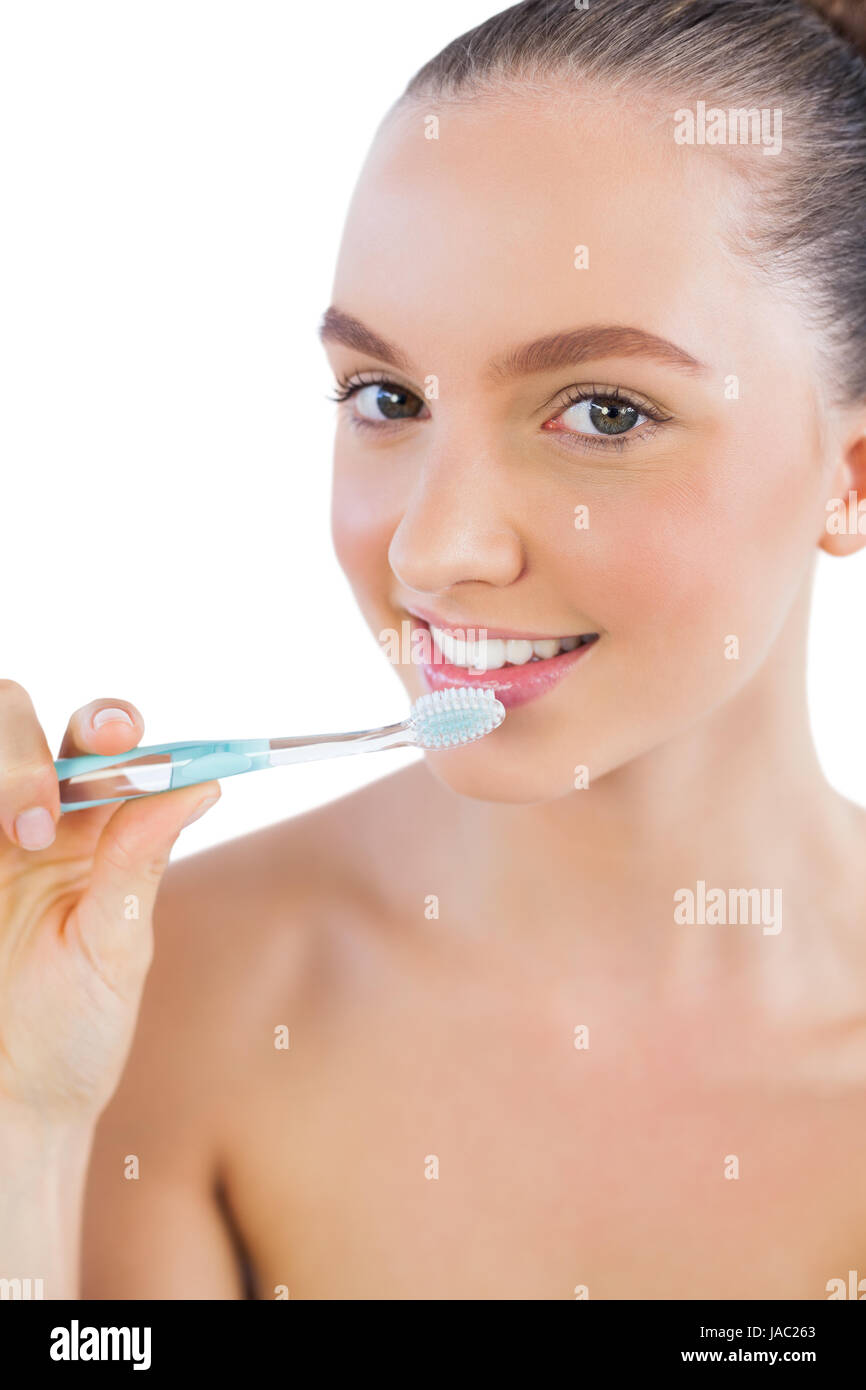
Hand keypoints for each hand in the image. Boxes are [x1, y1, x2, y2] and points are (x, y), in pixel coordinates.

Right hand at [0, 682, 218, 1121]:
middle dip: (23, 747)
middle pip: (14, 720)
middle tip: (38, 814)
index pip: (100, 744)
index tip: (119, 734)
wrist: (12, 1103)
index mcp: (94, 829)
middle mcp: (29, 818)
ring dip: (0, 770)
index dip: (108, 722)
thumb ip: (141, 861)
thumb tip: (204, 783)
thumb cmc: (76, 1033)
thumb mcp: (116, 949)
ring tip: (16, 833)